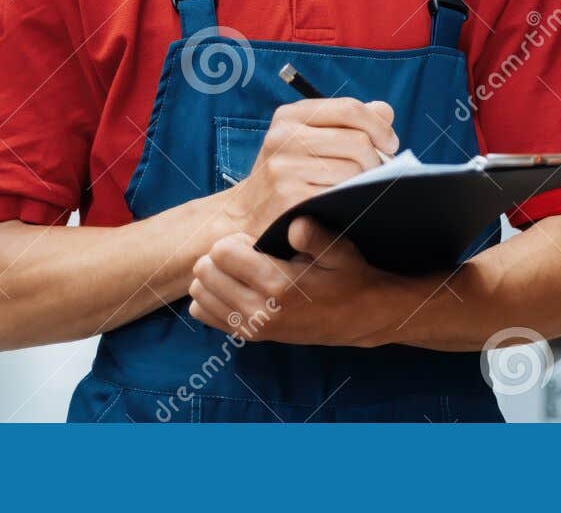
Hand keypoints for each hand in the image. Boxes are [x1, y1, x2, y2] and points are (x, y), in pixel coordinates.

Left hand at [188, 219, 415, 346]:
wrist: (360, 316)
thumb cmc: (348, 276)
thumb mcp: (340, 250)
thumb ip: (316, 236)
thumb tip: (295, 225)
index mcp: (277, 286)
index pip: (221, 252)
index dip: (235, 239)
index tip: (255, 241)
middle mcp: (259, 311)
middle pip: (205, 272)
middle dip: (220, 256)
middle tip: (247, 254)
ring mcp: (251, 327)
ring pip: (200, 293)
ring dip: (214, 275)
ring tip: (240, 270)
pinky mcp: (249, 336)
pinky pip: (205, 314)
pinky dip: (211, 296)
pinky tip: (235, 286)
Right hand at [222, 97, 397, 234]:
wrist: (244, 216)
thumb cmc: (286, 175)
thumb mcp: (308, 140)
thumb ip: (347, 123)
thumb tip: (385, 111)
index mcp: (290, 115)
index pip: (350, 108)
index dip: (379, 127)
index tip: (390, 144)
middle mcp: (283, 136)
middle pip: (358, 141)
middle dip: (377, 161)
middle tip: (377, 175)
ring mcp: (284, 168)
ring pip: (354, 171)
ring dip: (365, 184)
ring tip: (358, 190)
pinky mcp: (290, 198)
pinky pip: (341, 195)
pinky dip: (350, 201)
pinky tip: (344, 205)